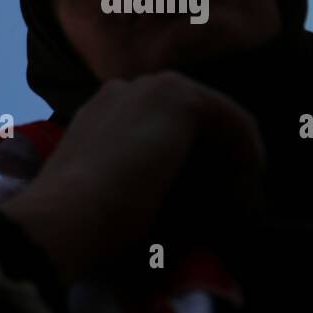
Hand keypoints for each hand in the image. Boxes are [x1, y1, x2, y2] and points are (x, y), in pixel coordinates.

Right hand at [0, 71, 264, 283]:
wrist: (63, 218)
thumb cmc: (83, 225)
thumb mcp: (119, 200)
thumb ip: (151, 188)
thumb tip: (203, 206)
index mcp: (102, 116)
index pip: (168, 135)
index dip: (196, 174)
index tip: (207, 217)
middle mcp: (125, 92)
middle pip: (197, 126)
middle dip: (219, 168)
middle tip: (232, 215)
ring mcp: (150, 88)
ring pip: (219, 125)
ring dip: (235, 166)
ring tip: (239, 213)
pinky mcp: (177, 97)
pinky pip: (236, 125)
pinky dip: (248, 162)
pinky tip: (242, 202)